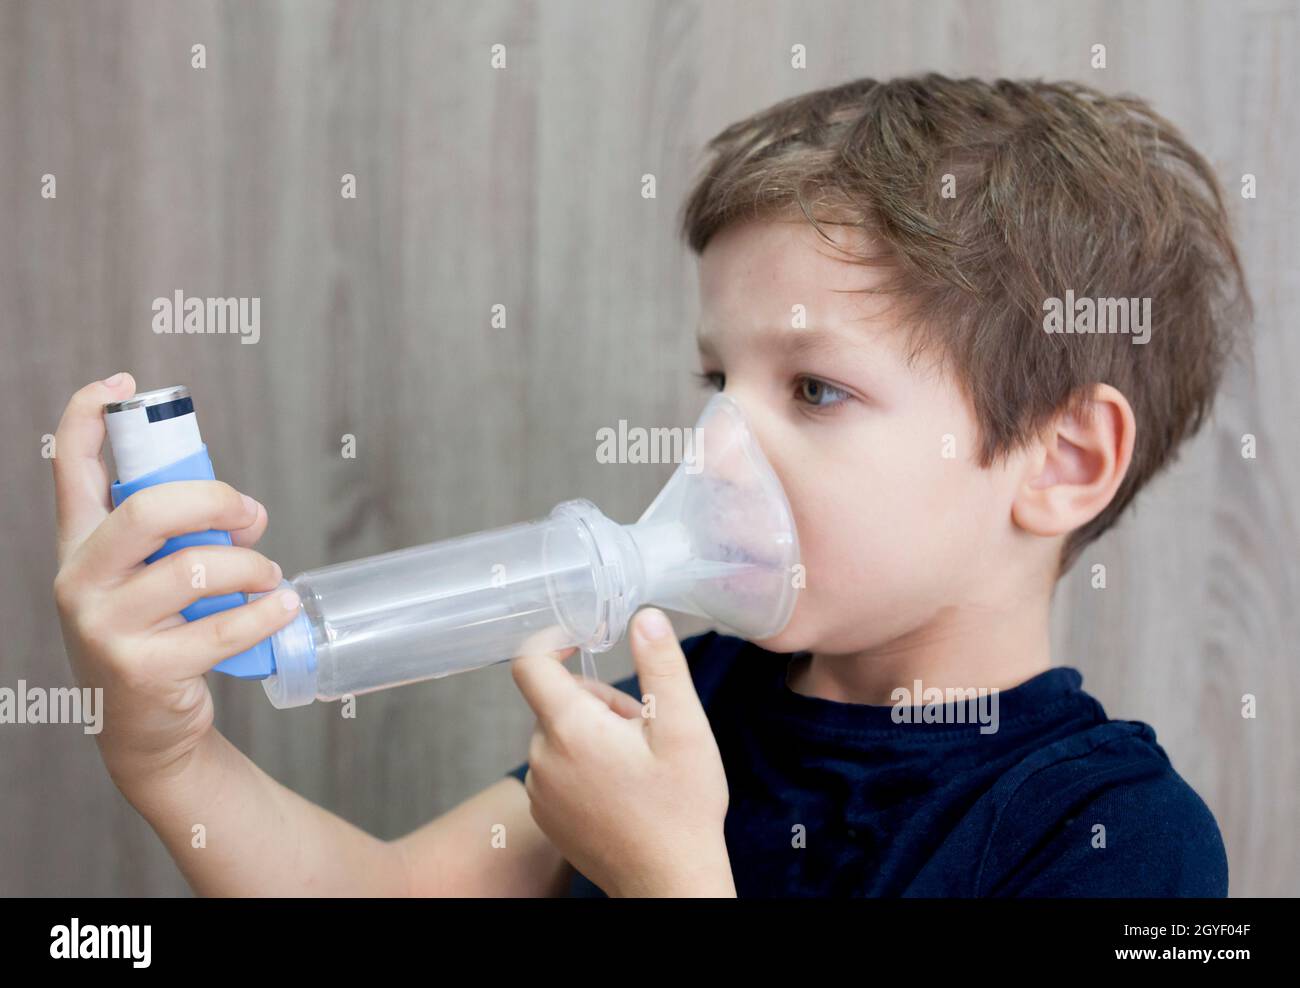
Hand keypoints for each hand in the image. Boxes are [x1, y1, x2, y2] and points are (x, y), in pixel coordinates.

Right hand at [51, 374, 299, 788]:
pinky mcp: (141, 669)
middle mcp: (80, 580)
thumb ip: (177, 535)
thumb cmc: (160, 636)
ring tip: (268, 578)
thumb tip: (243, 510)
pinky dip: (266, 612)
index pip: (70, 467)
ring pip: (194, 568)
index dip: (88, 416)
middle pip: (148, 509)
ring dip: (251, 567)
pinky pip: (222, 627)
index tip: (122, 385)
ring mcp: (105, 627)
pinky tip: (282, 606)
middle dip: (216, 500)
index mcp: (81, 546)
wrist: (146, 730)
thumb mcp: (149, 578)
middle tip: (251, 516)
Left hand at [510, 609, 735, 896]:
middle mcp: (542, 758)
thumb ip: (661, 664)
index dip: (553, 639)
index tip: (583, 638)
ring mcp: (540, 791)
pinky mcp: (547, 816)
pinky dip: (585, 765)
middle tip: (643, 727)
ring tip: (638, 763)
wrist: (669, 883)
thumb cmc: (680, 808)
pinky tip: (623, 788)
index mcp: (569, 729)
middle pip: (557, 700)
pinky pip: (557, 768)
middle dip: (599, 701)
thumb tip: (645, 617)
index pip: (530, 663)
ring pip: (560, 734)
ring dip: (594, 734)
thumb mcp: (683, 727)